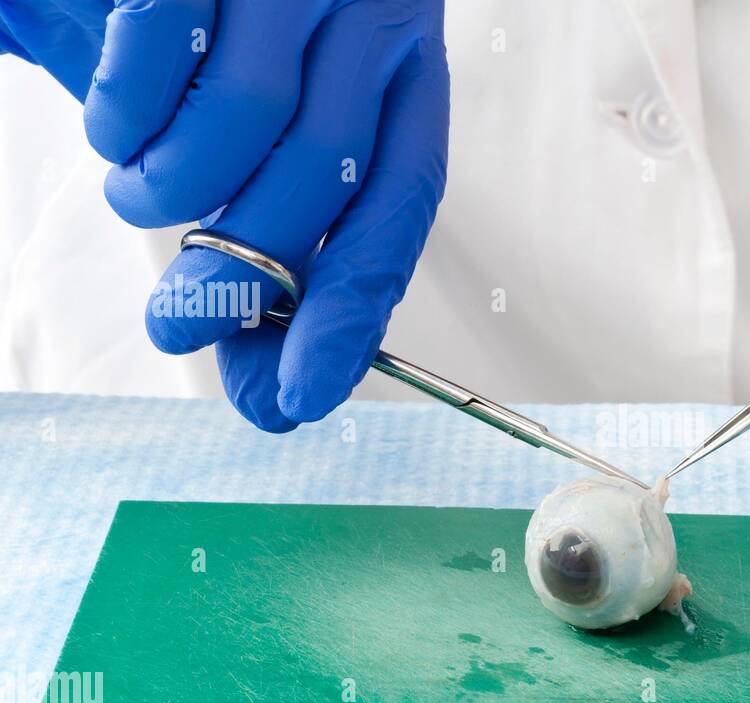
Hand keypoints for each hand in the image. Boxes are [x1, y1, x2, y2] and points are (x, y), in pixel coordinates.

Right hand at [1, 1, 449, 431]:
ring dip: (171, 191)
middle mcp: (368, 10)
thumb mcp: (284, 143)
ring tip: (140, 198)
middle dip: (244, 273)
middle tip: (181, 326)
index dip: (352, 306)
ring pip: (245, 114)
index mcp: (408, 68)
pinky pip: (160, 46)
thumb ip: (283, 253)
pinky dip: (124, 116)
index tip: (306, 392)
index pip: (403, 202)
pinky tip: (118, 130)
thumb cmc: (235, 44)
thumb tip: (270, 390)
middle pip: (322, 169)